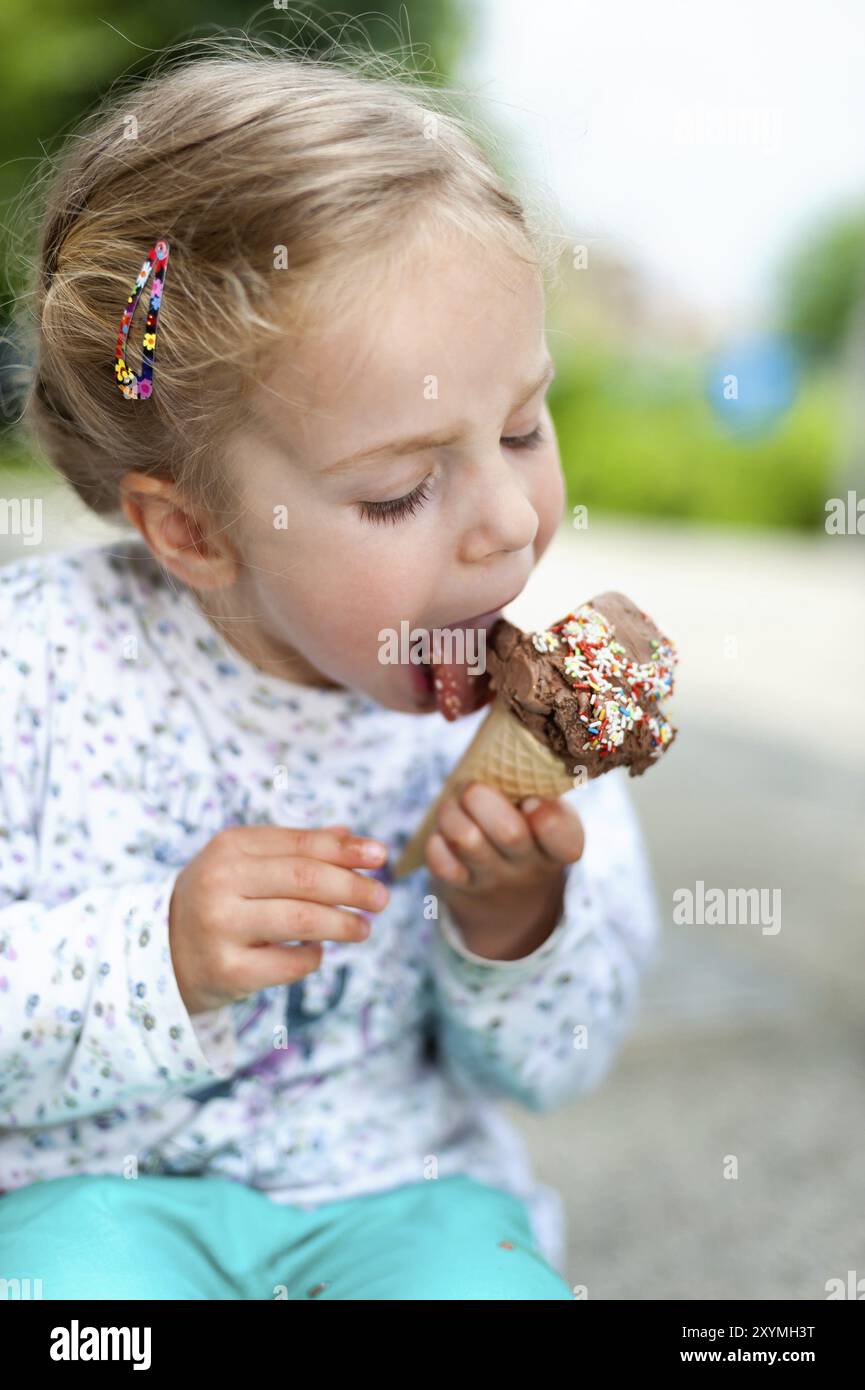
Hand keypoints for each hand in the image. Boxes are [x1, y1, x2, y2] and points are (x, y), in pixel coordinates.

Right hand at [169, 824, 388, 1014]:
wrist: (162, 951)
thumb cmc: (220, 898)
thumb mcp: (247, 863)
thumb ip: (298, 849)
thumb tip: (354, 838)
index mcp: (230, 847)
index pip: (302, 844)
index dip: (346, 850)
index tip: (381, 856)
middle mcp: (220, 882)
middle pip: (306, 880)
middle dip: (353, 888)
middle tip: (382, 899)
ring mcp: (221, 927)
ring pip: (303, 920)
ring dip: (344, 924)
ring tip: (364, 928)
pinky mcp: (227, 970)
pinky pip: (290, 963)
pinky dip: (313, 956)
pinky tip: (317, 951)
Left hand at [425, 782, 584, 959]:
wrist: (509, 905)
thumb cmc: (525, 839)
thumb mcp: (541, 820)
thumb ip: (531, 788)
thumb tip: (503, 745)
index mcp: (558, 845)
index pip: (565, 837)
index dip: (547, 816)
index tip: (531, 801)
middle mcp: (529, 867)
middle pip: (509, 832)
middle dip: (482, 797)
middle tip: (474, 787)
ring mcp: (494, 880)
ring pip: (465, 839)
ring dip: (452, 812)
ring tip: (454, 804)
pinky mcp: (460, 888)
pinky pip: (440, 860)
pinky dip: (436, 839)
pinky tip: (444, 834)